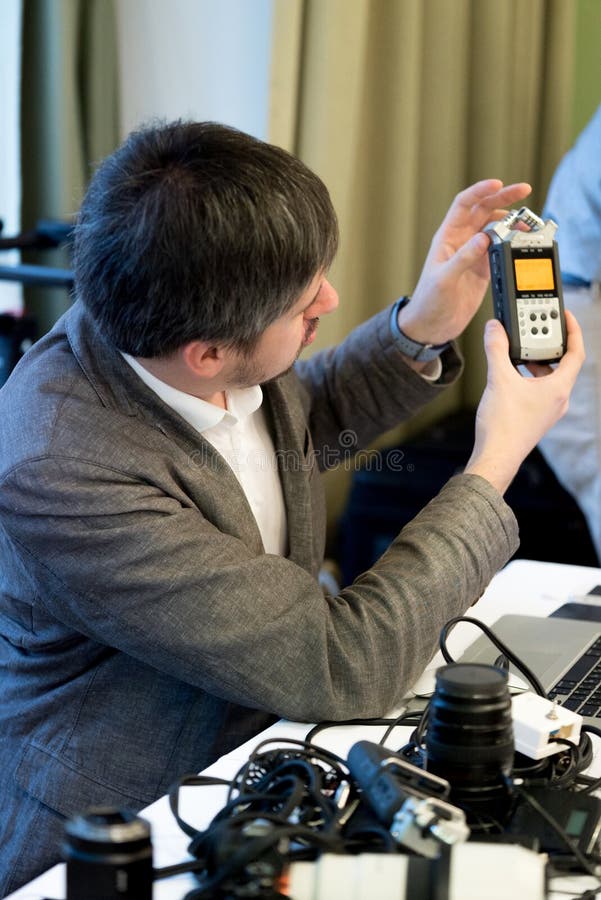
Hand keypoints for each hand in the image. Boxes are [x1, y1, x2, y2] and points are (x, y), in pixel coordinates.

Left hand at [398, 179, 530, 344]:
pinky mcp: (483, 268)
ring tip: (528, 221)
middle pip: (484, 210)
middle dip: (504, 198)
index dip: (480, 191)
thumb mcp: (444, 279)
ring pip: (495, 228)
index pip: (464, 205)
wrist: (432, 326)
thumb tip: (484, 238)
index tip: (498, 184)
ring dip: (511, 221)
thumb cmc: (429, 302)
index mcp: (447, 238)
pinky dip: (513, 242)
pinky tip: (523, 240)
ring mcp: (473, 254)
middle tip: (524, 190)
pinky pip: (500, 248)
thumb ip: (464, 258)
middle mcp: (461, 242)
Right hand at [465, 311, 584, 494]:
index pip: (576, 353)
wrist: (496, 456)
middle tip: (537, 330)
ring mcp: (548, 410)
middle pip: (562, 364)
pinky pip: (538, 390)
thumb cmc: (504, 426)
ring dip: (536, 362)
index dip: (573, 331)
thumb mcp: (498, 379)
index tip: (565, 316)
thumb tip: (494, 329)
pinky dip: (529, 377)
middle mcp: (558, 399)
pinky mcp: (536, 417)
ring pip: (549, 378)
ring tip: (520, 350)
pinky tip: (510, 373)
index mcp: (559, 389)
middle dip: (548, 345)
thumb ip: (496, 349)